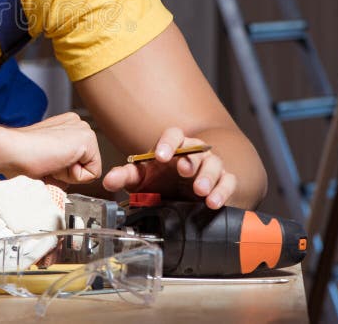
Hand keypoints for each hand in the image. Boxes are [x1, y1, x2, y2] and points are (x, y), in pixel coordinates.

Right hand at [8, 112, 101, 184]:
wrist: (12, 150)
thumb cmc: (19, 156)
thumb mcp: (46, 157)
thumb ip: (59, 162)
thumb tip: (63, 178)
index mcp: (67, 125)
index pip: (81, 160)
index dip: (63, 170)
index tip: (46, 160)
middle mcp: (77, 123)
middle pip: (87, 164)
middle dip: (68, 172)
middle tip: (48, 162)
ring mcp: (82, 128)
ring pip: (90, 169)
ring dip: (69, 174)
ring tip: (51, 161)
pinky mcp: (86, 139)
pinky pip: (92, 173)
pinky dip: (74, 176)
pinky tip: (57, 162)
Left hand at [102, 127, 236, 208]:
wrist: (185, 196)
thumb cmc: (162, 182)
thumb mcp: (142, 180)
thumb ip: (125, 177)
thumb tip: (108, 180)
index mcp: (174, 147)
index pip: (174, 135)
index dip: (168, 143)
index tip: (160, 156)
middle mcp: (193, 154)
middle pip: (196, 149)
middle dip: (190, 159)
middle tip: (183, 169)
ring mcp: (210, 167)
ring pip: (214, 164)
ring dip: (207, 176)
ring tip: (200, 190)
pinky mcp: (223, 183)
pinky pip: (228, 182)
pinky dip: (223, 191)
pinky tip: (214, 202)